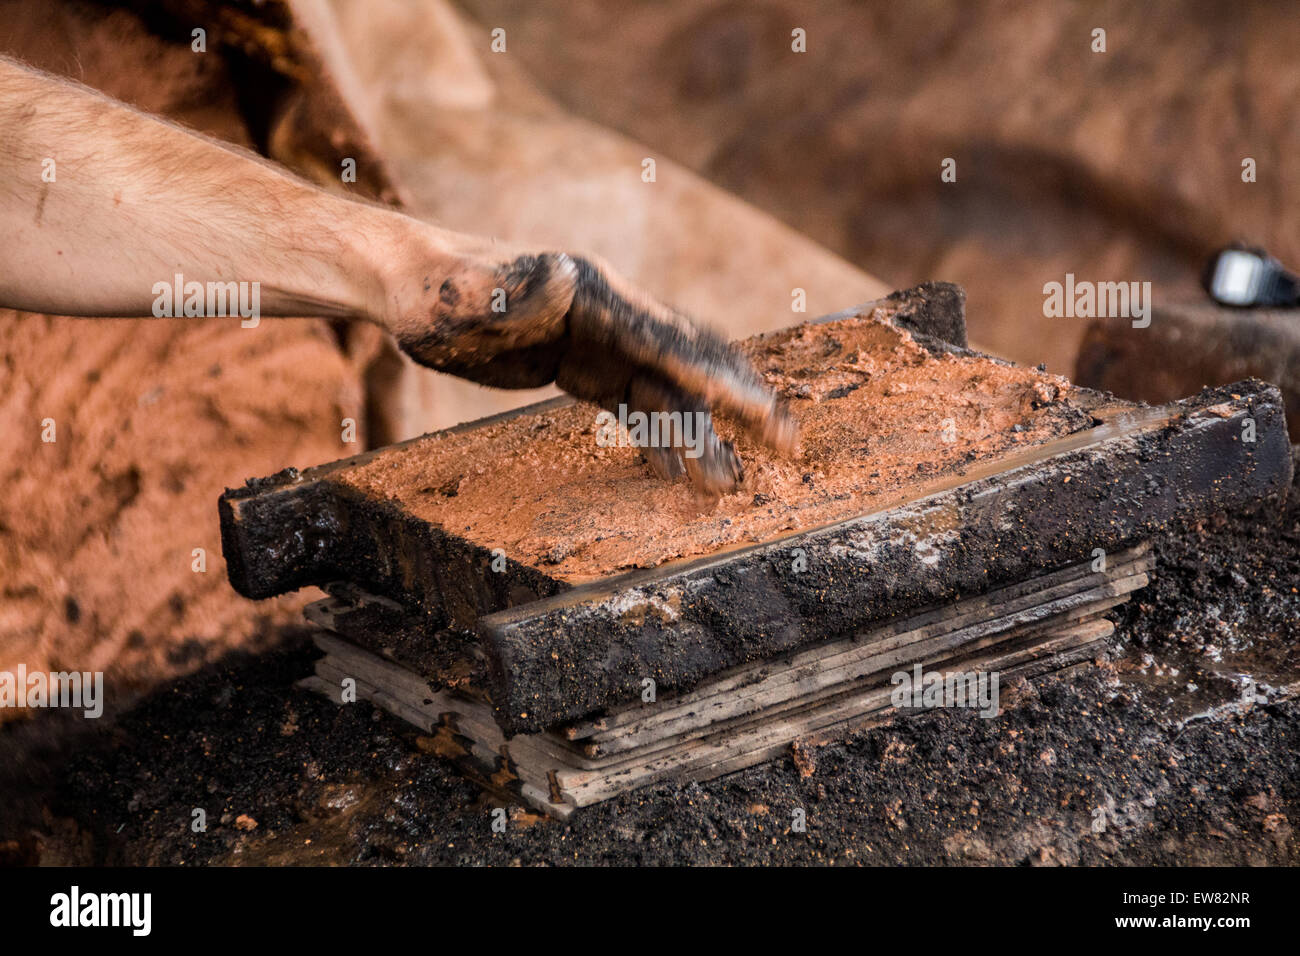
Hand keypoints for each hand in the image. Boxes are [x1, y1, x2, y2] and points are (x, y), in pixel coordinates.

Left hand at [382, 241, 796, 493]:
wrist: (411, 287)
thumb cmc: (430, 292)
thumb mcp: (460, 297)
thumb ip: (510, 290)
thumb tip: (559, 269)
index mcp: (590, 294)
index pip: (661, 338)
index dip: (707, 374)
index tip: (753, 407)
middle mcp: (609, 314)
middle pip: (687, 360)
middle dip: (740, 400)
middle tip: (789, 440)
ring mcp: (600, 341)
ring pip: (665, 392)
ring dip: (701, 436)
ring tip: (730, 485)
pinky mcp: (583, 366)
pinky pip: (634, 404)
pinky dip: (659, 437)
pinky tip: (675, 473)